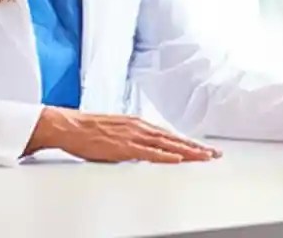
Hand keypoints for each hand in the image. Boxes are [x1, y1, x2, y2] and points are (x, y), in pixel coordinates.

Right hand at [26, 107, 220, 162]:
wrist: (68, 125)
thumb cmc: (87, 129)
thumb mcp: (115, 131)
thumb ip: (131, 137)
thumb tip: (141, 147)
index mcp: (137, 123)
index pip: (168, 135)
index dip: (187, 143)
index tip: (203, 149)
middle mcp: (139, 127)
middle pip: (173, 139)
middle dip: (195, 148)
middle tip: (214, 155)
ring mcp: (133, 136)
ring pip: (166, 145)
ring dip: (187, 152)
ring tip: (204, 158)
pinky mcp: (123, 146)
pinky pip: (149, 153)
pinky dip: (165, 156)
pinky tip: (178, 159)